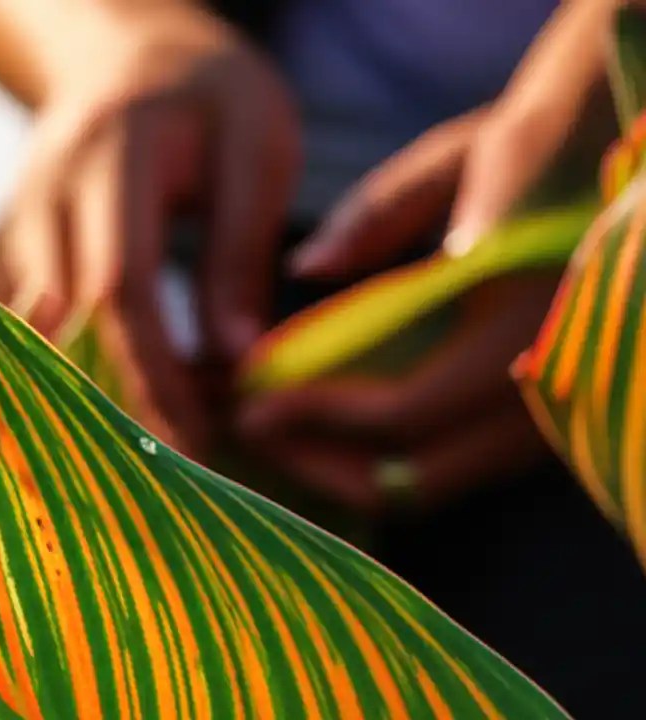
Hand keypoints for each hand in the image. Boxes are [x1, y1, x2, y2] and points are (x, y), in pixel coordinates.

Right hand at [0, 5, 299, 452]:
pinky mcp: (9, 242)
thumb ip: (240, 249)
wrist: (123, 49)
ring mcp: (16, 217)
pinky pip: (15, 325)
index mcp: (112, 155)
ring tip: (125, 462)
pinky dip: (46, 375)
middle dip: (112, 403)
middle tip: (167, 473)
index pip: (121, 285)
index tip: (198, 438)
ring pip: (28, 332)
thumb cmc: (209, 94)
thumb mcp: (256, 148)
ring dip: (73, 397)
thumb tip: (235, 359)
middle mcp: (45, 190)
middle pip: (62, 321)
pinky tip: (80, 423)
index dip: (153, 370)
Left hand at [238, 112, 558, 513]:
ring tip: (279, 427)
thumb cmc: (539, 145)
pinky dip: (386, 458)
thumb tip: (303, 266)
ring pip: (433, 484)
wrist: (615, 153)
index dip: (316, 415)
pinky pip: (454, 467)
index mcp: (526, 320)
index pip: (407, 408)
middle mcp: (550, 384)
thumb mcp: (457, 159)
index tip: (248, 400)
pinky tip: (333, 423)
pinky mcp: (546, 419)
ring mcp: (554, 413)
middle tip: (249, 426)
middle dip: (319, 462)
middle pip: (415, 478)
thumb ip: (378, 215)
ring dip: (347, 467)